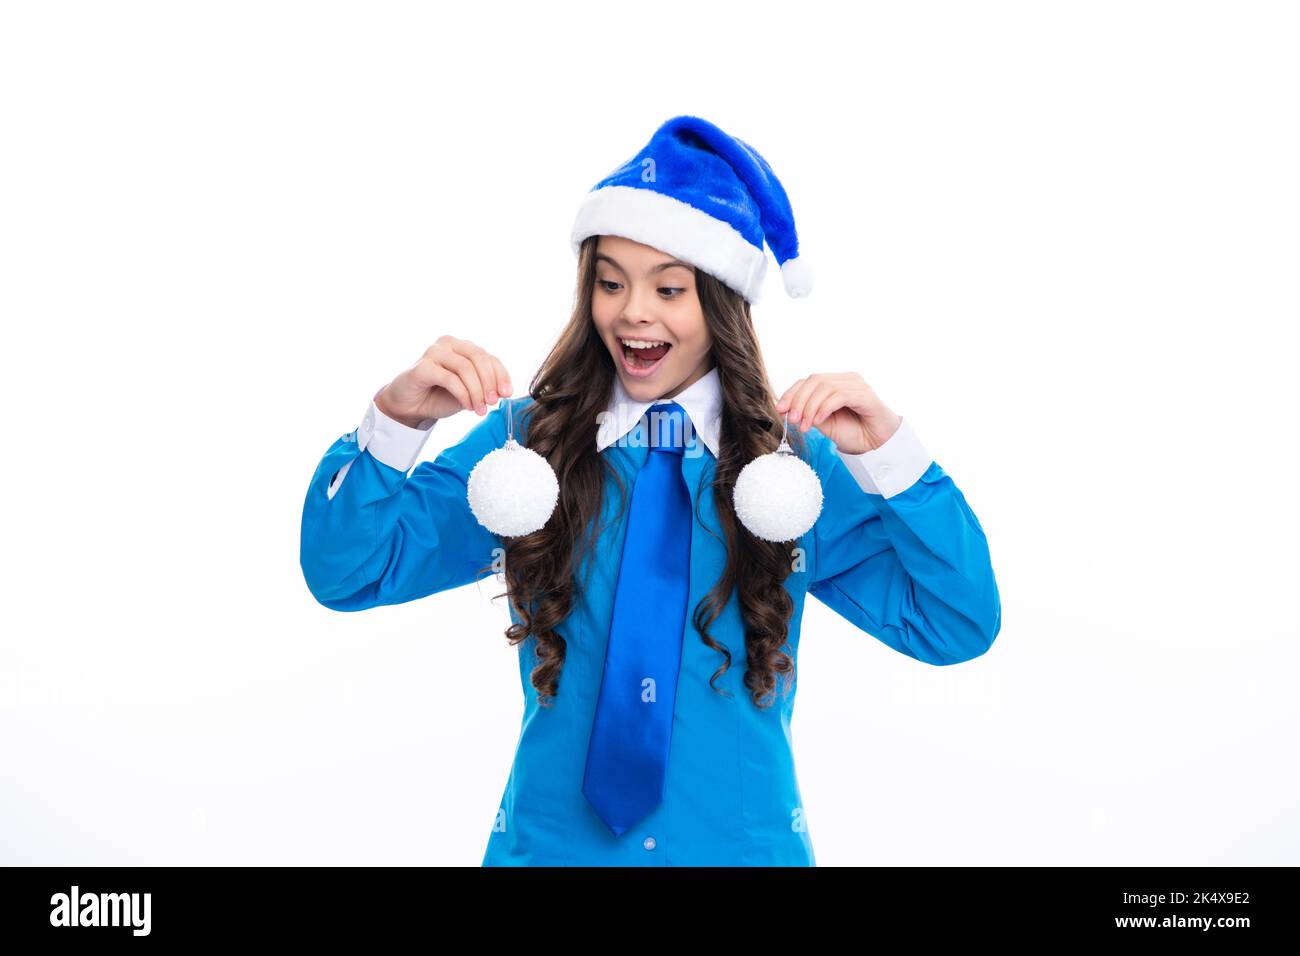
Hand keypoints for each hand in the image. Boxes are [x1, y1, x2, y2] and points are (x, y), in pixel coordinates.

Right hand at [375, 335, 512, 427]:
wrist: (410, 406)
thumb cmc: (439, 396)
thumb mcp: (468, 392)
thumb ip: (484, 387)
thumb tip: (504, 391)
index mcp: (461, 347)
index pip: (488, 357)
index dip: (501, 375)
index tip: (507, 394)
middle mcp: (448, 344)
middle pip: (478, 357)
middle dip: (489, 382)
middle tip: (493, 402)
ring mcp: (434, 352)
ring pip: (466, 368)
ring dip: (477, 391)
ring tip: (479, 410)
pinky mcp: (423, 366)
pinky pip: (450, 379)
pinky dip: (463, 394)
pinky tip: (467, 407)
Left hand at [775, 372, 901, 454]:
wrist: (877, 445)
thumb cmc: (853, 432)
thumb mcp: (824, 423)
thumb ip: (809, 413)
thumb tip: (788, 409)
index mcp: (835, 383)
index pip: (808, 381)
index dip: (791, 393)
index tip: (780, 410)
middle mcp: (846, 379)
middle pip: (814, 380)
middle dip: (799, 400)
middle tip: (793, 420)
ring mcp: (857, 384)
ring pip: (825, 387)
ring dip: (810, 407)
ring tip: (806, 426)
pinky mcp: (865, 394)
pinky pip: (839, 396)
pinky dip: (825, 408)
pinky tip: (819, 421)